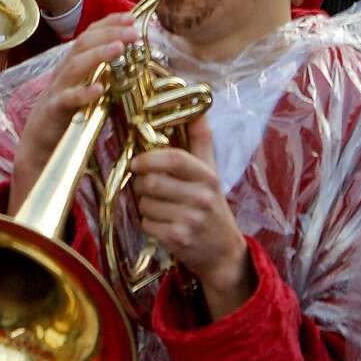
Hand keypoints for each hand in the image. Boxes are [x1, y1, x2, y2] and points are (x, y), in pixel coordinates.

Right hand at [8, 13, 138, 210]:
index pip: (89, 35)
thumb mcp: (84, 89)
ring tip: (119, 48)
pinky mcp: (53, 112)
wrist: (38, 148)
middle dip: (109, 33)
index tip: (131, 16)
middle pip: (83, 44)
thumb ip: (101, 74)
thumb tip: (131, 60)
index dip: (109, 23)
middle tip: (133, 31)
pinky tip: (100, 89)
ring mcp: (57, 91)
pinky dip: (83, 92)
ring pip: (75, 66)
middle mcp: (63, 73)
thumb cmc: (66, 116)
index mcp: (72, 65)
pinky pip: (67, 100)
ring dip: (99, 54)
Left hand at [132, 117, 253, 318]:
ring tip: (157, 206)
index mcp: (208, 176)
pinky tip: (160, 223)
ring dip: (144, 204)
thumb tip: (199, 109)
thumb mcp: (212, 172)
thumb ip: (202, 141)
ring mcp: (190, 220)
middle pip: (153, 182)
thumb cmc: (213, 206)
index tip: (137, 161)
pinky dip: (147, 223)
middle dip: (141, 183)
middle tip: (144, 185)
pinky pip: (147, 224)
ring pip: (146, 204)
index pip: (176, 159)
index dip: (151, 157)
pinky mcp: (178, 240)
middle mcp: (201, 197)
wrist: (223, 252)